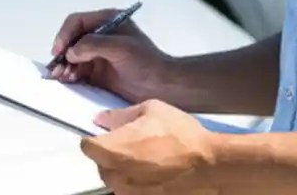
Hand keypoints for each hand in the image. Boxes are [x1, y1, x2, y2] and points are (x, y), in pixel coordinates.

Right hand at [49, 7, 174, 103]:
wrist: (162, 86)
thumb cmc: (145, 62)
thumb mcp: (119, 48)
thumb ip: (92, 46)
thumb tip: (70, 52)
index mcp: (108, 20)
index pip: (77, 22)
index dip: (65, 35)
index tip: (59, 51)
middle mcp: (101, 35)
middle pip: (72, 39)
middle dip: (62, 52)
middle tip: (57, 69)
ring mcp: (99, 54)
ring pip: (72, 56)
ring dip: (65, 65)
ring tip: (62, 77)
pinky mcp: (99, 72)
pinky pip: (78, 70)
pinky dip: (71, 75)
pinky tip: (69, 80)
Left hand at [81, 100, 221, 194]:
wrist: (209, 166)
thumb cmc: (179, 134)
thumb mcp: (152, 110)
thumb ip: (121, 115)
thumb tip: (101, 119)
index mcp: (111, 150)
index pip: (86, 146)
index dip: (96, 137)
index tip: (110, 133)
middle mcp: (114, 176)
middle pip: (101, 164)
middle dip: (111, 155)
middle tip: (134, 144)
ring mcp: (127, 193)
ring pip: (116, 180)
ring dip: (124, 170)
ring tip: (148, 160)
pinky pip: (132, 190)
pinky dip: (139, 182)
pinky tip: (156, 173)